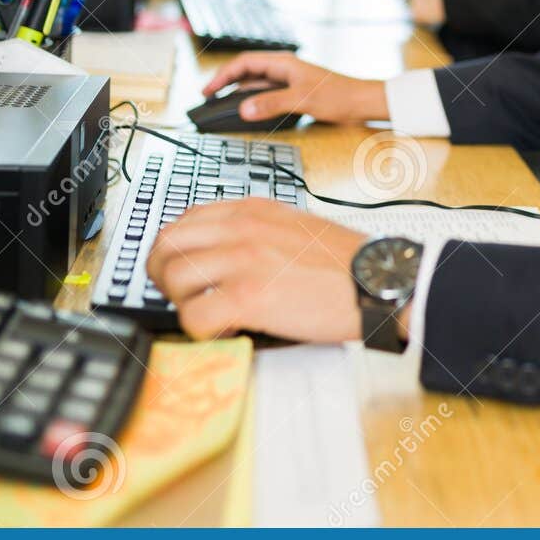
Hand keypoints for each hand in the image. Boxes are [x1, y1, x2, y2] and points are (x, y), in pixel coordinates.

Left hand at [148, 198, 384, 341]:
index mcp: (251, 210)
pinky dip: (200, 329)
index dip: (173, 249)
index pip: (183, 220)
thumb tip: (221, 252)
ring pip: (173, 279)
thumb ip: (254, 231)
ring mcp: (243, 260)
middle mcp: (241, 228)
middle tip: (182, 296)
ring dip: (183, 303)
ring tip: (209, 314)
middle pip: (166, 245)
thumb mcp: (293, 225)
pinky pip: (194, 316)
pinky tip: (224, 330)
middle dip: (162, 275)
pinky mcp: (248, 296)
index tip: (181, 269)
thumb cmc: (343, 262)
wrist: (377, 279)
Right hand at [200, 51, 386, 125]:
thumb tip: (243, 110)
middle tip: (208, 98)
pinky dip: (254, 102)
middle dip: (225, 83)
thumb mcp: (302, 100)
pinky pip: (267, 96)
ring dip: (239, 94)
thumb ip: (271, 104)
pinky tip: (249, 113)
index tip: (208, 90)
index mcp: (283, 63)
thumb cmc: (338, 95)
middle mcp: (283, 70)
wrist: (362, 103)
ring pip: (256, 85)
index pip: (244, 63)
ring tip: (222, 106)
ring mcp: (288, 82)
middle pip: (246, 72)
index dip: (222, 75)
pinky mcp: (295, 94)